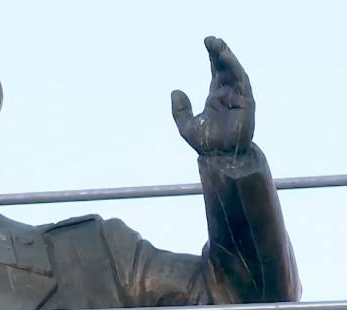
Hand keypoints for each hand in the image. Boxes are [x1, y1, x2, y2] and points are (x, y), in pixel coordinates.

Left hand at [171, 36, 254, 154]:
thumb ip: (180, 109)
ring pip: (234, 72)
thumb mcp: (185, 125)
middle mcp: (228, 95)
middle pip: (225, 69)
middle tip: (211, 39)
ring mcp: (238, 98)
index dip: (213, 58)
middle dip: (219, 53)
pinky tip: (227, 59)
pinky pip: (242, 82)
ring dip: (227, 58)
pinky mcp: (246, 103)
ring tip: (218, 45)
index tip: (208, 43)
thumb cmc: (205, 143)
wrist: (220, 157)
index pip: (216, 73)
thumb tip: (175, 91)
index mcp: (216, 98)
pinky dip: (235, 70)